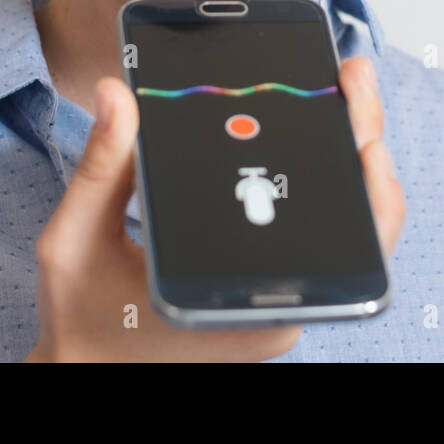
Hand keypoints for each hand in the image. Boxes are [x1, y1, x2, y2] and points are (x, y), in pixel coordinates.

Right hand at [26, 56, 403, 360]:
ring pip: (343, 225)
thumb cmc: (80, 317)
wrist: (84, 366)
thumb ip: (100, 167)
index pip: (342, 256)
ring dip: (346, 153)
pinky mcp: (268, 283)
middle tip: (355, 77)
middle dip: (361, 142)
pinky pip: (316, 226)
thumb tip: (117, 94)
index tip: (367, 137)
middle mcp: (275, 311)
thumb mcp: (76, 241)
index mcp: (243, 314)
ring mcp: (277, 297)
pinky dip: (322, 173)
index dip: (366, 192)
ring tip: (347, 89)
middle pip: (355, 227)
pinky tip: (317, 122)